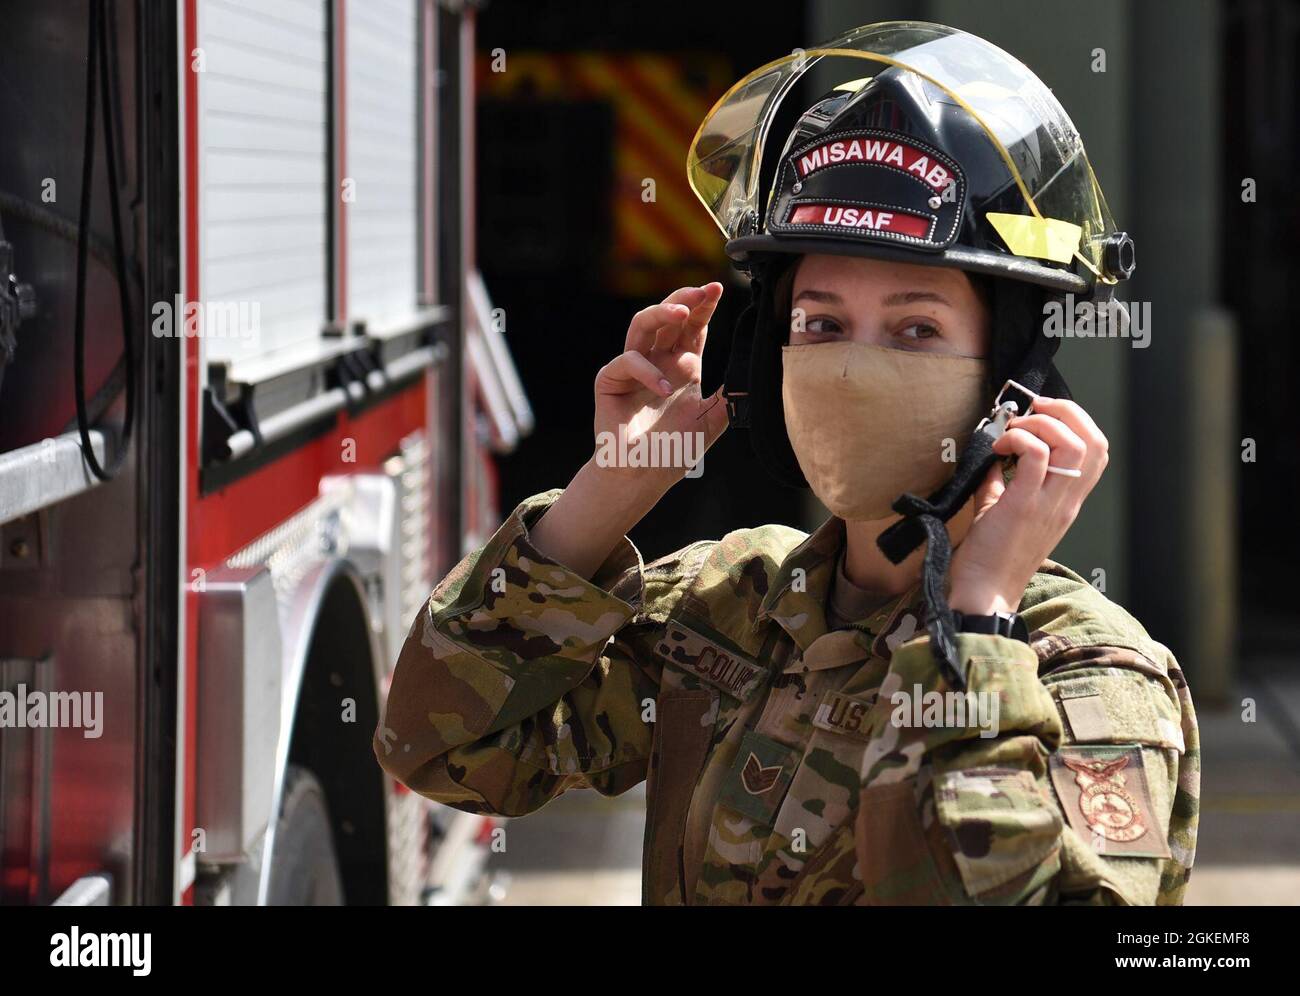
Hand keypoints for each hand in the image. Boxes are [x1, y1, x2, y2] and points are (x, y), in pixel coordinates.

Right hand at [591, 283, 728, 498]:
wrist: (642, 477)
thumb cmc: (673, 450)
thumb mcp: (713, 419)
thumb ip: (730, 395)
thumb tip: (754, 370)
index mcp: (682, 365)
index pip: (694, 326)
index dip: (704, 306)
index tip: (718, 288)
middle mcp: (658, 360)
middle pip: (669, 317)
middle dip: (685, 299)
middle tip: (703, 291)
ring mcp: (633, 368)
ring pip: (642, 324)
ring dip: (662, 313)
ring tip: (682, 313)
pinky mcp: (611, 381)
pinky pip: (627, 361)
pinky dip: (647, 371)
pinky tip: (665, 388)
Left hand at [947, 396, 1108, 614]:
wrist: (983, 592)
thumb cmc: (990, 556)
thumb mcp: (1002, 510)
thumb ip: (1002, 482)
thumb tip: (993, 456)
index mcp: (1066, 501)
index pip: (1097, 451)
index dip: (1076, 421)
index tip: (1042, 413)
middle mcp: (1066, 501)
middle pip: (1094, 441)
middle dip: (1065, 411)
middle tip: (1032, 409)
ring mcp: (1049, 504)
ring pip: (1073, 444)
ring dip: (1041, 424)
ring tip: (1014, 430)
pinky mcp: (1024, 506)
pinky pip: (1036, 456)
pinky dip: (1019, 440)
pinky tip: (999, 448)